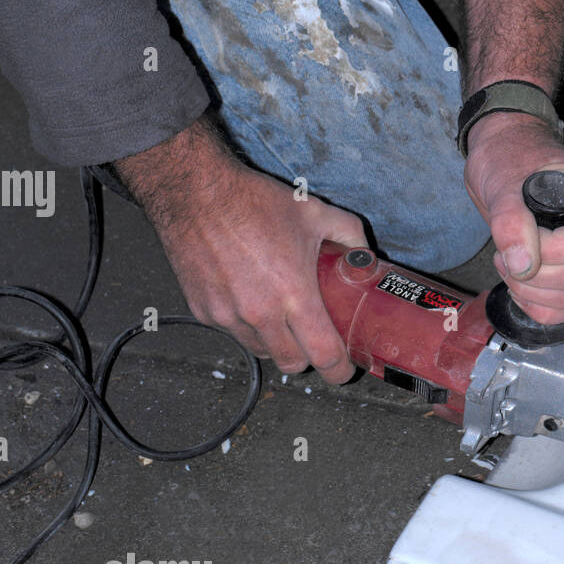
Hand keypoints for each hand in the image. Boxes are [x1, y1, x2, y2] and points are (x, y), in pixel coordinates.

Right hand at [117, 121, 367, 382]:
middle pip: (292, 363)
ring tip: (285, 314)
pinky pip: (234, 333)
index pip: (322, 354)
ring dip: (277, 342)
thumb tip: (366, 255)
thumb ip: (349, 235)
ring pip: (261, 351)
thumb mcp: (316, 212)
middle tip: (317, 337)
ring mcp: (228, 317)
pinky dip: (248, 326)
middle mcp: (260, 314)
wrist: (197, 195)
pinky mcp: (204, 313)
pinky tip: (253, 297)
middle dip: (309, 357)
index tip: (345, 367)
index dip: (339, 369)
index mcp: (294, 294)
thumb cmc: (256, 203)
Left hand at [464, 112, 563, 326]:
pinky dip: (540, 306)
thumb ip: (510, 221)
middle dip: (534, 277)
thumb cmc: (507, 156)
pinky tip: (518, 284)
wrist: (504, 151)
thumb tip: (522, 264)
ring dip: (534, 294)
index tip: (520, 240)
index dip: (552, 251)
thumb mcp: (502, 182)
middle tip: (504, 256)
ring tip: (508, 265)